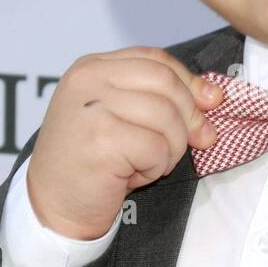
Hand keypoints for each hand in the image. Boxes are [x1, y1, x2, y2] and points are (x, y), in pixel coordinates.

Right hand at [26, 46, 220, 239]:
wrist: (52, 207)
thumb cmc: (91, 163)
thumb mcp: (123, 117)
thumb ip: (161, 98)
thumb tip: (215, 96)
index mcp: (91, 67)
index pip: (155, 59)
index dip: (189, 82)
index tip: (209, 104)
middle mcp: (87, 80)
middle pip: (166, 83)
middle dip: (188, 117)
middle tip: (185, 145)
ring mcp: (92, 108)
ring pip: (167, 117)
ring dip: (169, 149)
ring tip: (145, 163)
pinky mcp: (101, 140)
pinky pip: (157, 148)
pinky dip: (154, 168)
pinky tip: (130, 176)